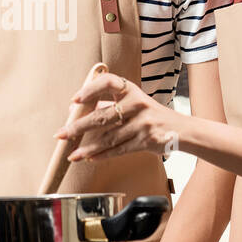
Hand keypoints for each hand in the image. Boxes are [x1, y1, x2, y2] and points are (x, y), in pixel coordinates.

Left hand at [55, 73, 181, 162]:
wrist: (180, 129)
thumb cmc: (149, 115)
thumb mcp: (133, 102)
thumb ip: (108, 103)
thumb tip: (76, 109)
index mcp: (131, 90)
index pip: (108, 83)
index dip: (90, 90)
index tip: (75, 100)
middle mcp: (137, 104)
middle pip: (102, 116)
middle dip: (78, 127)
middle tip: (61, 134)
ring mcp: (142, 123)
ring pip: (109, 138)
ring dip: (87, 148)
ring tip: (72, 154)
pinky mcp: (146, 141)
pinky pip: (119, 150)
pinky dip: (102, 155)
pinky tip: (89, 158)